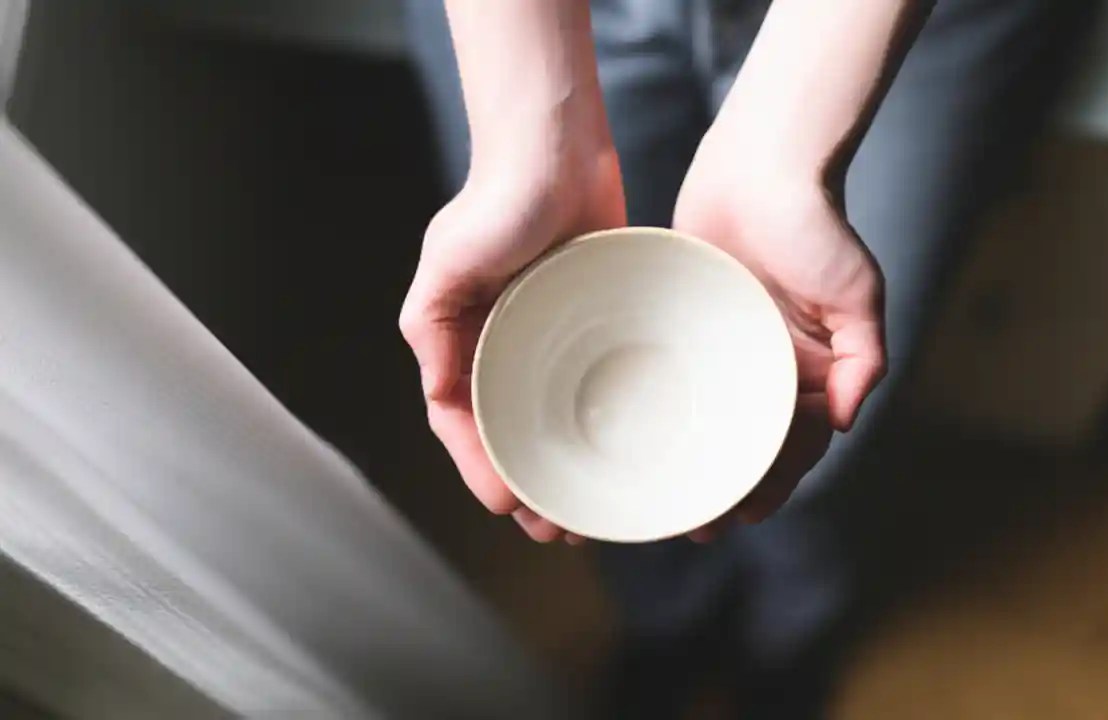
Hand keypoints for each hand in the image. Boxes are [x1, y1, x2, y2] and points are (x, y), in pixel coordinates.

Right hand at [399, 146, 625, 543]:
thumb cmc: (499, 197)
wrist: (557, 145)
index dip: (483, 472)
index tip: (513, 510)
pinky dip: (598, 418)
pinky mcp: (589, 318)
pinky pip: (591, 380)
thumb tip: (441, 400)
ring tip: (592, 506)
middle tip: (561, 527)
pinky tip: (621, 445)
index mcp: (458, 340)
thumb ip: (435, 328)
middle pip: (510, 433)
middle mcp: (499, 344)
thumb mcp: (450, 263)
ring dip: (566, 463)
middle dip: (531, 485)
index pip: (463, 425)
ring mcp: (545, 335)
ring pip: (552, 417)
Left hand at [673, 130, 886, 540]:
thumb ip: (864, 357)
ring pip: (704, 414)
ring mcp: (722, 341)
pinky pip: (673, 366)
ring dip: (688, 454)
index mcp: (808, 369)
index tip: (740, 518)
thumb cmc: (816, 222)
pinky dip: (662, 400)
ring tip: (657, 491)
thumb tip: (846, 422)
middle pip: (741, 441)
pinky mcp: (684, 314)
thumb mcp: (856, 292)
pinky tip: (635, 426)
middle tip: (690, 523)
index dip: (768, 485)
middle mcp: (763, 363)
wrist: (765, 161)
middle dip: (721, 485)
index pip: (790, 445)